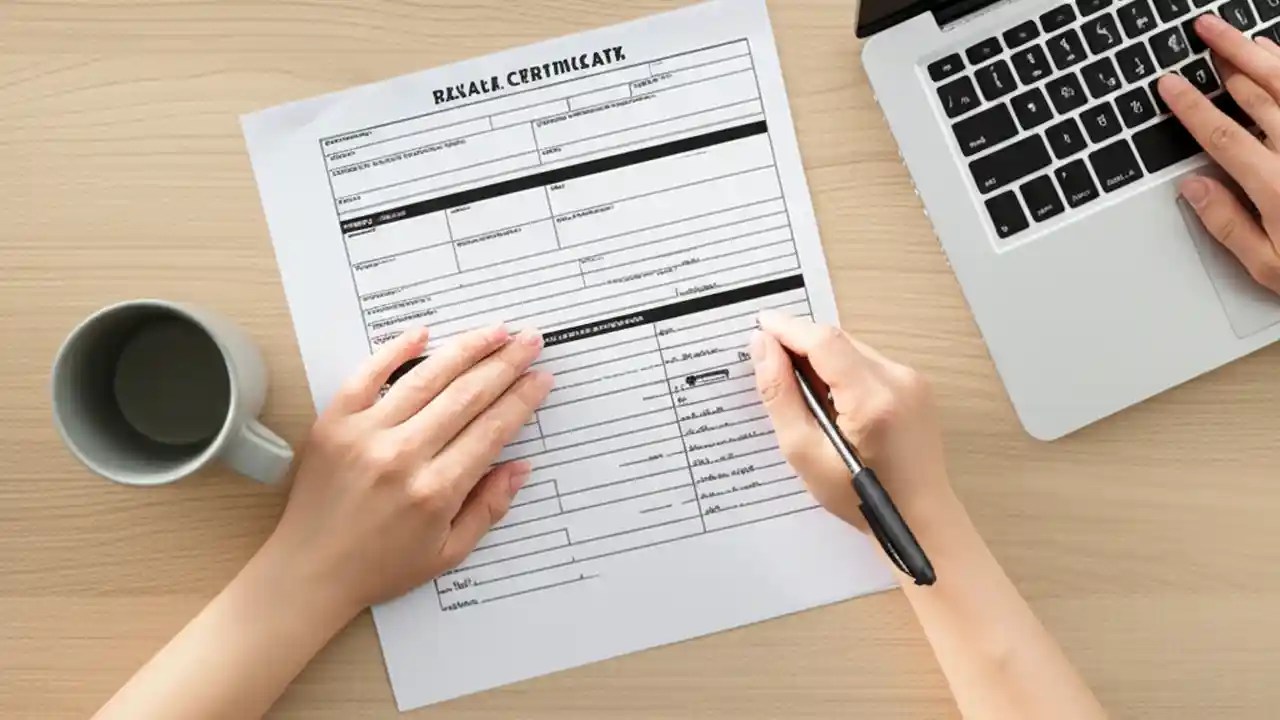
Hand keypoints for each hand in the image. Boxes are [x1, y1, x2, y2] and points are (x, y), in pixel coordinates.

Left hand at [262, 324, 552, 617]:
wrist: (308, 573)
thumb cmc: (380, 567)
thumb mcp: (448, 553)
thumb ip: (488, 508)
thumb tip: (520, 465)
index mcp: (435, 492)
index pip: (492, 430)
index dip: (522, 399)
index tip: (542, 378)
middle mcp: (402, 456)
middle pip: (467, 396)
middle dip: (505, 364)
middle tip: (530, 341)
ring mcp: (365, 435)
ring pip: (426, 378)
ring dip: (467, 349)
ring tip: (496, 330)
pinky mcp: (334, 423)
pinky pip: (368, 375)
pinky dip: (396, 351)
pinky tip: (425, 333)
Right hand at [749, 312, 950, 531]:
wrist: (918, 519)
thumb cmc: (859, 498)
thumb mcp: (805, 452)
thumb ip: (780, 395)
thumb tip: (762, 347)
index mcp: (872, 398)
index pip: (823, 342)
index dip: (788, 328)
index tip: (759, 324)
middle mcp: (898, 380)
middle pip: (838, 341)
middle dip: (801, 342)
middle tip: (769, 360)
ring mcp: (912, 380)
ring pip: (853, 349)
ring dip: (821, 356)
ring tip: (797, 386)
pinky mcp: (916, 385)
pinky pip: (869, 362)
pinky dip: (842, 368)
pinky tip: (828, 397)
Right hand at [1161, 14, 1279, 293]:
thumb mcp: (1271, 267)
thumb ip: (1228, 226)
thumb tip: (1193, 190)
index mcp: (1276, 186)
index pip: (1221, 134)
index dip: (1191, 106)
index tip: (1170, 86)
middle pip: (1257, 92)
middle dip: (1225, 58)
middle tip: (1203, 33)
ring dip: (1259, 53)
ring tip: (1236, 35)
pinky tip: (1279, 53)